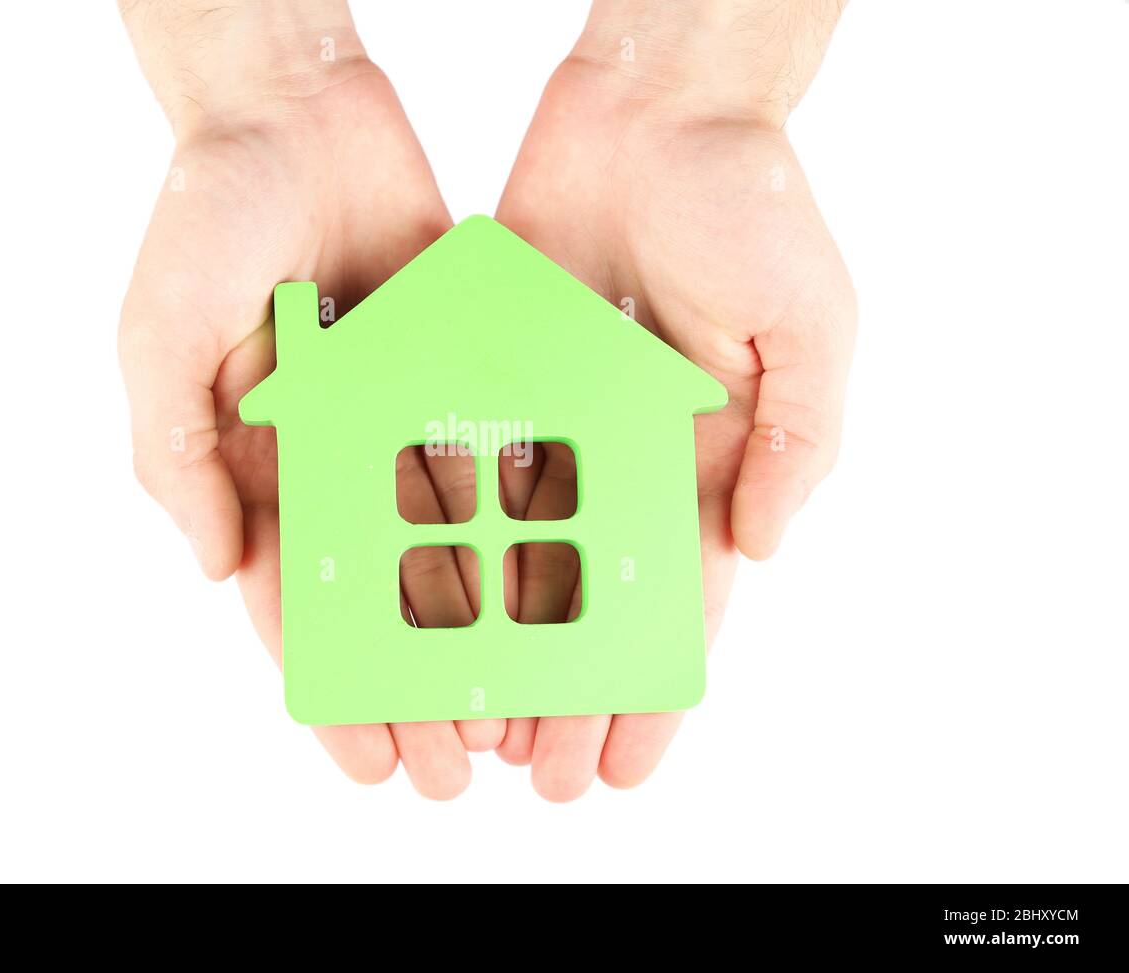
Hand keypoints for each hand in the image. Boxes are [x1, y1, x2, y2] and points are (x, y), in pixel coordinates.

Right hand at [117, 1, 503, 797]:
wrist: (296, 110)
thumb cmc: (210, 214)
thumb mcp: (161, 337)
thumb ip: (180, 455)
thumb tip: (217, 570)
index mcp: (262, 465)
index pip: (301, 600)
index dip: (331, 686)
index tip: (368, 758)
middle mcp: (338, 456)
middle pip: (384, 591)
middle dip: (416, 683)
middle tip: (454, 767)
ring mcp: (401, 417)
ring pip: (451, 545)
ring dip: (480, 629)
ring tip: (515, 709)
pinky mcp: (460, 372)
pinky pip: (497, 460)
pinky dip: (522, 529)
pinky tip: (555, 597)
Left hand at [492, 2, 856, 799]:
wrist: (656, 102)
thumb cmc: (750, 202)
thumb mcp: (811, 325)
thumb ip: (797, 441)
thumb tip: (762, 549)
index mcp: (707, 459)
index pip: (677, 601)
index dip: (655, 687)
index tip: (627, 761)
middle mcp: (626, 452)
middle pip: (591, 596)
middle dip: (570, 690)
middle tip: (542, 774)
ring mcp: (558, 416)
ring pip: (519, 553)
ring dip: (500, 641)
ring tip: (476, 722)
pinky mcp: (498, 373)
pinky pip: (465, 469)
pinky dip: (446, 540)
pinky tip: (424, 610)